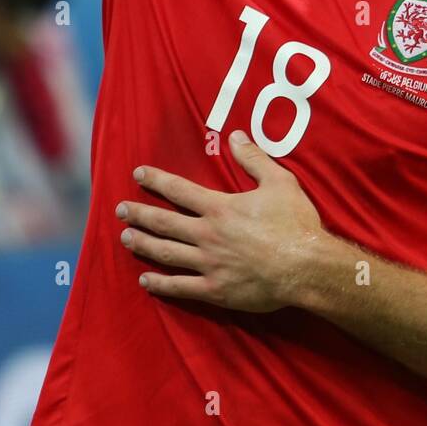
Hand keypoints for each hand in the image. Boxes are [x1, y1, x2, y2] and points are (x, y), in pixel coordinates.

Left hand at [115, 131, 325, 312]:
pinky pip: (181, 287)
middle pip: (164, 222)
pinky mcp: (215, 289)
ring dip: (143, 244)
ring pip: (167, 253)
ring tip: (125, 238)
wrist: (307, 267)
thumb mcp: (279, 182)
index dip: (156, 180)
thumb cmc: (295, 224)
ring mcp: (209, 264)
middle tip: (119, 210)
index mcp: (219, 208)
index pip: (179, 190)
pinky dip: (161, 284)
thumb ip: (253, 159)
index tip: (137, 174)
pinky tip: (145, 280)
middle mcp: (207, 235)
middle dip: (139, 214)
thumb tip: (235, 136)